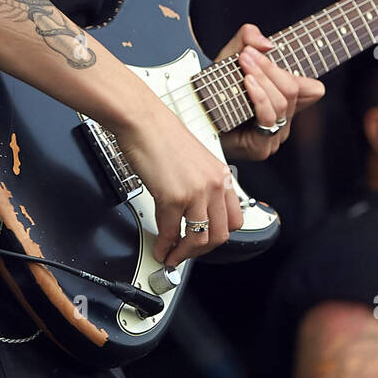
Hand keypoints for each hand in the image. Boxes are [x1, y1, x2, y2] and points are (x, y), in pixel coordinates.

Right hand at [113, 98, 242, 268]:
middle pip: (220, 235)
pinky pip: (171, 233)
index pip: (234, 219)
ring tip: (171, 256)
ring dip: (184, 254)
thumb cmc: (162, 135)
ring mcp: (196, 192)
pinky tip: (159, 246)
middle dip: (201, 251)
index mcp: (221, 176)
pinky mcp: (173, 197)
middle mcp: (215, 184)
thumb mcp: (194, 161)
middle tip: (186, 253)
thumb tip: (192, 211)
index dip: (218, 236)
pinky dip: (164, 245)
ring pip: (200, 240)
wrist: (143, 120)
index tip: (204, 241)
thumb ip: (200, 186)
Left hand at [214, 23, 324, 163]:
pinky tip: (248, 83)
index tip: (267, 51)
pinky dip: (259, 97)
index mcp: (284, 103)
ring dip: (263, 77)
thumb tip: (267, 43)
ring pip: (282, 102)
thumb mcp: (231, 56)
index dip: (298, 71)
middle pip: (293, 90)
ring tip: (244, 62)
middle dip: (270, 67)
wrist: (190, 116)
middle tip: (247, 54)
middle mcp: (283, 121)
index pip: (312, 90)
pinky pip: (268, 118)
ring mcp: (273, 137)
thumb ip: (248, 38)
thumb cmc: (214, 89)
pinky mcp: (260, 147)